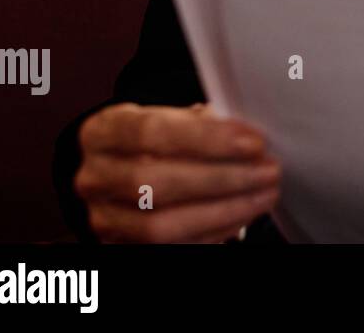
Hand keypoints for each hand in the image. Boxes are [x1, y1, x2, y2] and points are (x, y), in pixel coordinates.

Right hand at [75, 102, 280, 242]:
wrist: (121, 169)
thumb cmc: (156, 138)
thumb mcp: (169, 117)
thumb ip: (202, 123)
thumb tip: (248, 137)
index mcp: (103, 131)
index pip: (150, 132)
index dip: (206, 138)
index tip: (253, 142)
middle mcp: (95, 177)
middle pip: (154, 183)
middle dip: (221, 178)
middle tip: (268, 170)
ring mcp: (104, 217)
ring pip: (160, 225)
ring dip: (223, 210)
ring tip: (264, 193)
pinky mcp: (121, 246)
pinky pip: (171, 247)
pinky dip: (215, 230)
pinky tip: (244, 212)